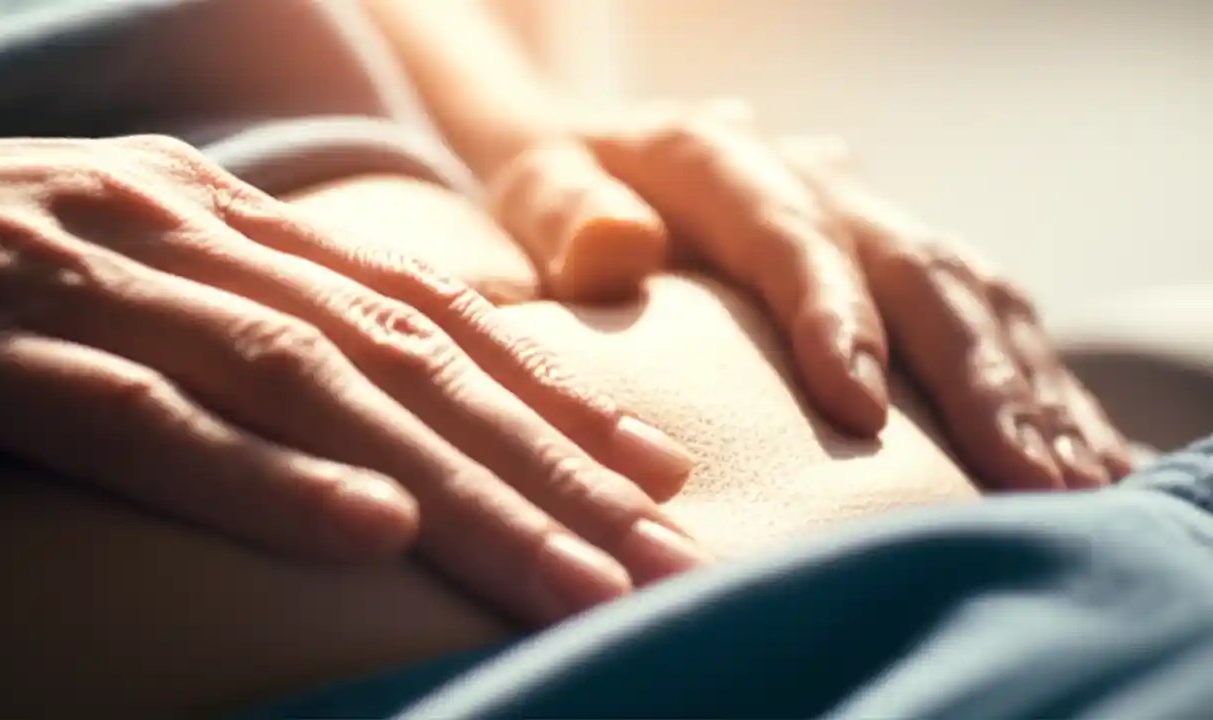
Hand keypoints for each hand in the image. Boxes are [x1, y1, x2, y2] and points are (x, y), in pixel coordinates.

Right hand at [0, 136, 704, 624]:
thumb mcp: (136, 290)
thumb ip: (250, 327)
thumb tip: (377, 412)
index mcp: (222, 222)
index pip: (425, 315)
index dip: (550, 394)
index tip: (653, 469)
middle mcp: (180, 235)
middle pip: (403, 363)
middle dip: (543, 464)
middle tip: (662, 547)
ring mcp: (83, 283)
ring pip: (309, 394)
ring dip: (455, 490)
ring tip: (574, 573)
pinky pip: (142, 426)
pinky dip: (262, 484)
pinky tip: (372, 540)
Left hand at [489, 103, 1127, 489]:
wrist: (605, 155)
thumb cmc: (561, 194)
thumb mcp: (534, 188)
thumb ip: (564, 215)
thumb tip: (617, 251)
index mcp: (717, 157)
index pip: (788, 232)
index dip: (831, 313)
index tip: (858, 407)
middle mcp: (813, 177)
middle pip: (910, 264)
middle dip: (971, 375)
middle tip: (1017, 474)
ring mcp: (866, 215)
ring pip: (969, 290)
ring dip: (1025, 388)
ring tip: (1073, 480)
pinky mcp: (895, 256)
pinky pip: (986, 313)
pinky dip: (1035, 384)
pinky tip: (1079, 452)